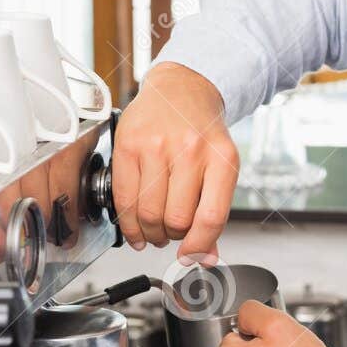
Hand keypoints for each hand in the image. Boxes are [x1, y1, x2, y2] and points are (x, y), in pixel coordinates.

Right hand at [112, 63, 238, 252]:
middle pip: (176, 220)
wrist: (181, 89)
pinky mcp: (127, 145)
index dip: (198, 247)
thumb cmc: (202, 131)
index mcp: (222, 158)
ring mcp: (156, 146)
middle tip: (171, 234)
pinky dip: (129, 223)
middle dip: (172, 237)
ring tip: (155, 228)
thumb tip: (205, 258)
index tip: (191, 257)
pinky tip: (135, 227)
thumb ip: (213, 213)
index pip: (211, 217)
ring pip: (149, 214)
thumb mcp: (220, 166)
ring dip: (150, 232)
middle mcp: (190, 150)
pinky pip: (124, 198)